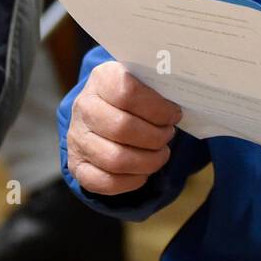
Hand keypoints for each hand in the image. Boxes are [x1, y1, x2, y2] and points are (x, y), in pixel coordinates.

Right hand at [66, 61, 182, 196]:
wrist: (101, 109)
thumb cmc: (134, 95)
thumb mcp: (144, 80)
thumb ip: (160, 85)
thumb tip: (183, 96)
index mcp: (103, 79)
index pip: (128, 93)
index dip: (158, 108)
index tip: (175, 115)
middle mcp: (84, 107)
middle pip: (122, 128)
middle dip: (155, 137)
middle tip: (168, 135)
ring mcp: (77, 137)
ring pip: (115, 159)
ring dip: (148, 161)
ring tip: (160, 154)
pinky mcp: (77, 164)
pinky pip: (104, 182)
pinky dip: (131, 181)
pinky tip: (144, 171)